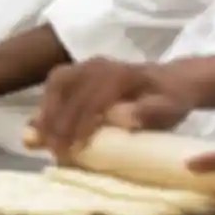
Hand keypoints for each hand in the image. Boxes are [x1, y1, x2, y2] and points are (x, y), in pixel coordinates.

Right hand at [32, 58, 196, 160]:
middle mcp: (99, 65)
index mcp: (121, 75)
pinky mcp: (79, 69)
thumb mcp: (170, 109)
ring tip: (43, 138)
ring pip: (57, 84)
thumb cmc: (170, 100)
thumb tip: (122, 118)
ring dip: (47, 111)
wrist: (172, 80)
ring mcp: (86, 64)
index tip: (73, 150)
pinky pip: (56, 82)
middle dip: (58, 122)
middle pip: (69, 91)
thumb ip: (149, 113)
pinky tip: (43, 122)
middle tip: (54, 150)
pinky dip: (46, 102)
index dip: (79, 126)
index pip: (92, 100)